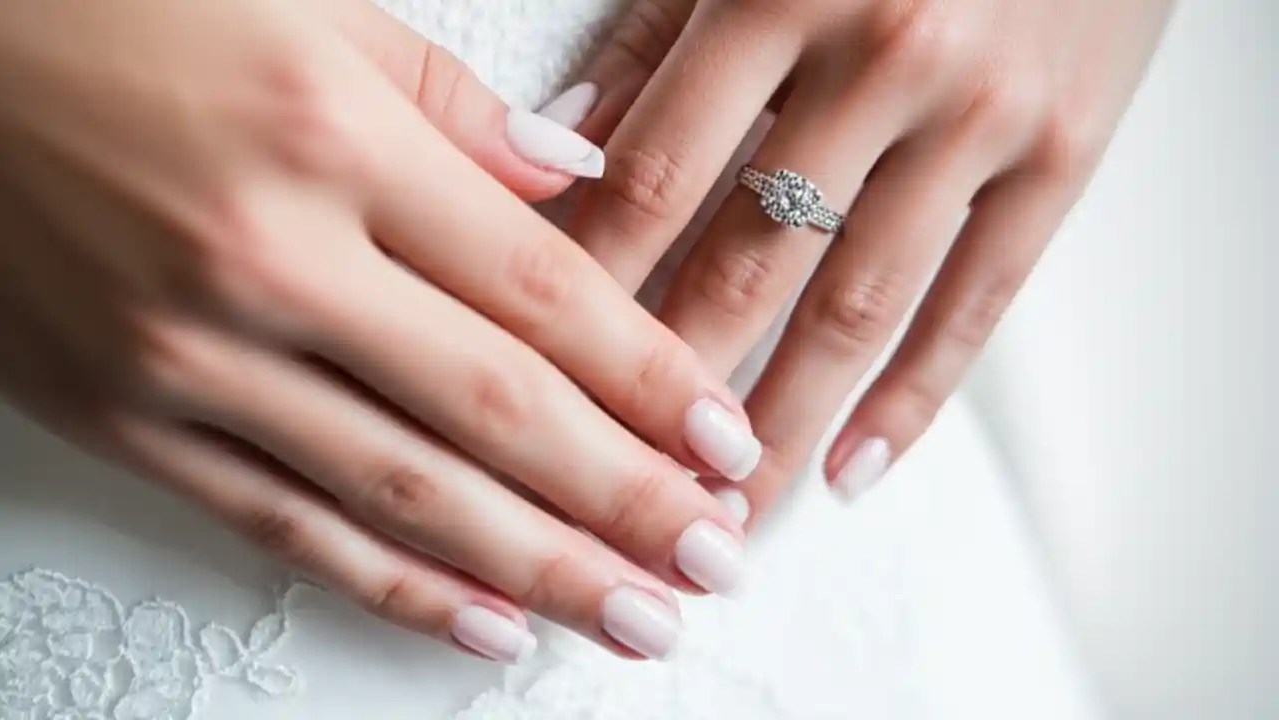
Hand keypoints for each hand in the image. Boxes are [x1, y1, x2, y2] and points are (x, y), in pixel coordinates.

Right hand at [0, 0, 761, 661]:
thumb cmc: (121, 12)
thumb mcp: (309, 12)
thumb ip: (456, 108)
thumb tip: (574, 184)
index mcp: (335, 142)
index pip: (541, 293)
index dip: (650, 381)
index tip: (726, 443)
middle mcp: (271, 259)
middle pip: (496, 410)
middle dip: (625, 499)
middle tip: (715, 558)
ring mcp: (191, 354)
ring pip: (404, 492)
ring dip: (537, 567)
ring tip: (634, 618)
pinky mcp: (127, 418)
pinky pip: (283, 524)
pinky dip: (394, 585)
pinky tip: (485, 625)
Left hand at [565, 0, 1172, 518]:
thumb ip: (655, 37)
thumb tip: (566, 148)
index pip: (658, 176)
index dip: (592, 286)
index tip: (546, 369)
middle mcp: (888, 58)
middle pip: (748, 261)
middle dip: (675, 386)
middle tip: (621, 478)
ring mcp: (983, 116)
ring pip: (857, 307)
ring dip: (779, 422)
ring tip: (722, 509)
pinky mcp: (1065, 153)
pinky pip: (977, 302)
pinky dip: (912, 399)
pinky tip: (851, 469)